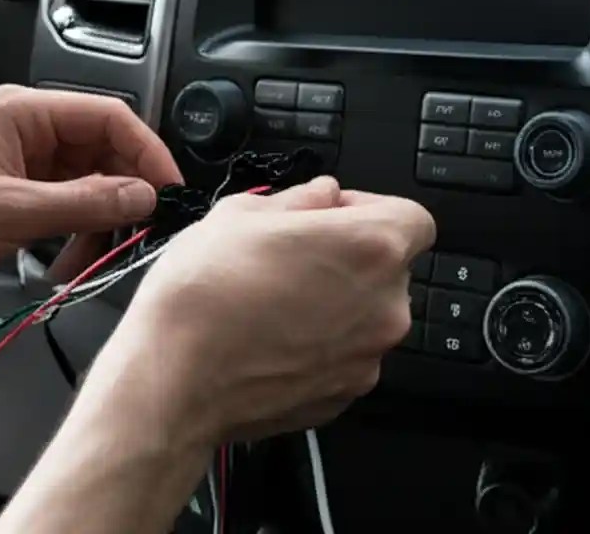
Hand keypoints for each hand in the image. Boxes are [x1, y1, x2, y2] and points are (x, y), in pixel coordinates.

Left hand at [0, 85, 181, 310]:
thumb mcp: (11, 213)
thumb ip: (84, 202)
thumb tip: (144, 195)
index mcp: (20, 113)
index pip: (105, 115)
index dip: (145, 149)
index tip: (168, 188)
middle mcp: (26, 132)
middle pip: (102, 150)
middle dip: (125, 191)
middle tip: (145, 229)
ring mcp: (23, 167)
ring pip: (90, 185)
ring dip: (101, 222)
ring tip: (99, 259)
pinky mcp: (18, 200)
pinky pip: (68, 210)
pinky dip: (79, 236)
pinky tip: (73, 265)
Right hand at [80, 177, 434, 449]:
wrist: (175, 378)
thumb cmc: (203, 294)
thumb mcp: (240, 214)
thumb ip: (299, 199)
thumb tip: (322, 195)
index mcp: (371, 247)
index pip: (413, 219)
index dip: (371, 210)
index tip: (332, 214)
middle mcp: (385, 306)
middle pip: (388, 270)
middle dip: (347, 258)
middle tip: (290, 256)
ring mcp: (368, 357)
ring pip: (365, 316)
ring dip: (333, 303)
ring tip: (271, 301)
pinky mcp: (344, 395)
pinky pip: (344, 356)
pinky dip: (318, 345)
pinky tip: (269, 337)